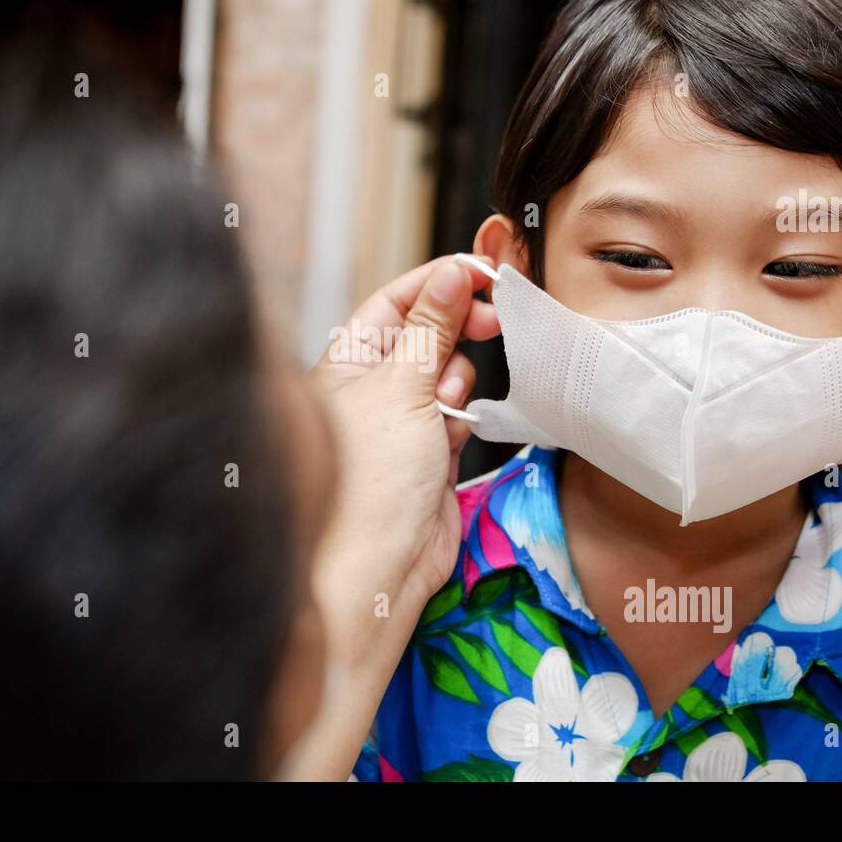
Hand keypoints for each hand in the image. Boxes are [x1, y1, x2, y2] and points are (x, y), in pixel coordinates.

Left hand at [308, 256, 498, 674]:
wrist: (380, 568)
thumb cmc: (370, 480)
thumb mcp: (404, 388)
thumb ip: (432, 329)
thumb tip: (451, 274)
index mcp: (348, 361)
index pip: (395, 300)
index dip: (438, 281)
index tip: (483, 273)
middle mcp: (371, 386)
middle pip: (425, 331)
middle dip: (458, 326)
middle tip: (493, 320)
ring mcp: (401, 420)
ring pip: (447, 373)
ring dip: (459, 380)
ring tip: (449, 407)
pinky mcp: (429, 452)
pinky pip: (458, 415)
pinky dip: (464, 418)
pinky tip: (456, 436)